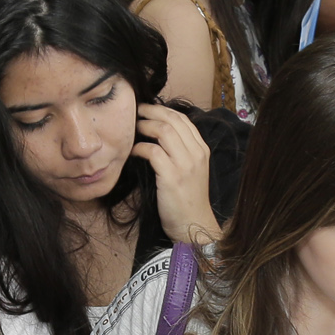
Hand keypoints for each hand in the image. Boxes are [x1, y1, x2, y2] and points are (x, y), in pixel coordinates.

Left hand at [132, 104, 217, 246]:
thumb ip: (182, 151)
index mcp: (202, 149)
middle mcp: (196, 153)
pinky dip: (140, 148)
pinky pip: (152, 152)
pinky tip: (133, 151)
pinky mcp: (171, 177)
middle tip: (136, 111)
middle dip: (151, 111)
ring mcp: (185, 165)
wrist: (194, 225)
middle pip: (172, 120)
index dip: (163, 110)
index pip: (183, 119)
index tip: (148, 109)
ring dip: (144, 126)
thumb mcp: (191, 170)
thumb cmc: (188, 200)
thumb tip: (159, 134)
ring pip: (163, 131)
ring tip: (133, 128)